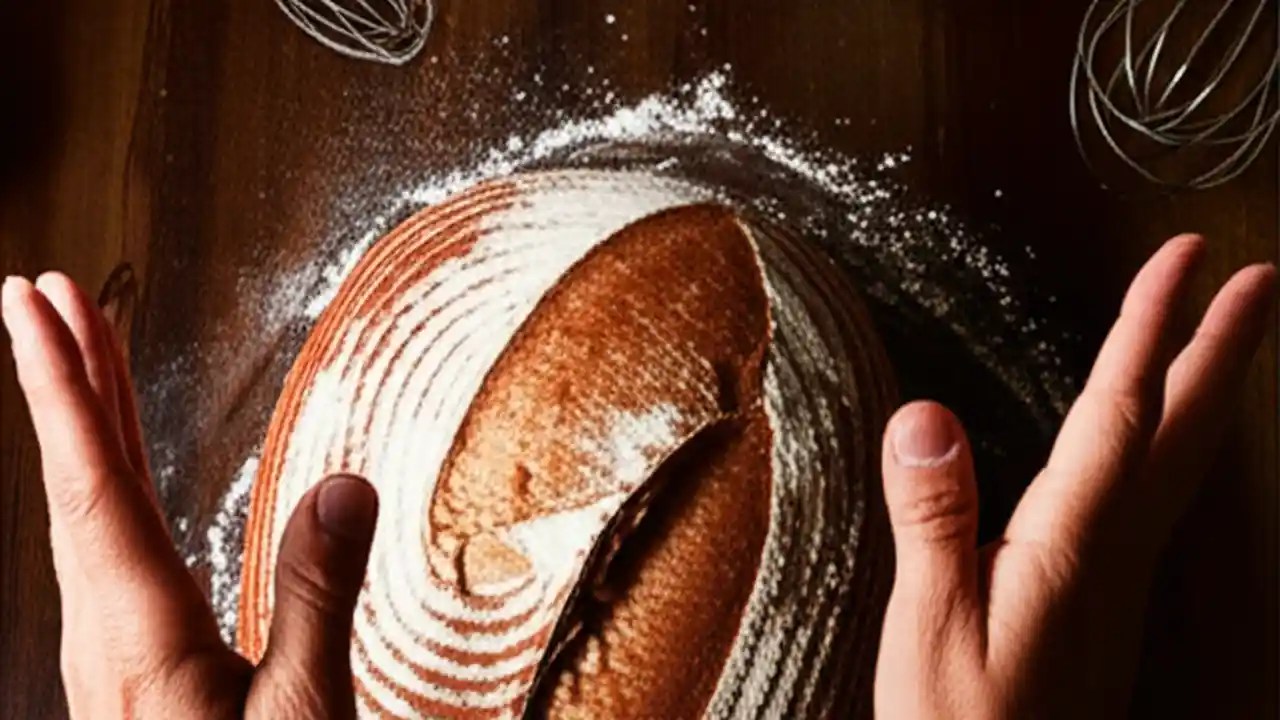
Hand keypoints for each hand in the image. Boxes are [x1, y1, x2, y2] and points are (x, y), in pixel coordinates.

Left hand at [2, 273, 379, 718]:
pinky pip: (108, 542)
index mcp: (139, 630)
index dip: (64, 389)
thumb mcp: (303, 711)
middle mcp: (107, 627)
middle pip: (76, 479)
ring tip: (82, 350)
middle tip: (46, 292)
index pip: (95, 485)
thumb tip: (344, 482)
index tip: (41, 307)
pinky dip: (106, 479)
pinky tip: (118, 472)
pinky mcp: (133, 658)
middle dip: (61, 379)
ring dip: (80, 420)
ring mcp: (113, 644)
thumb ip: (317, 595)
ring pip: (87, 508)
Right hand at [874, 235, 1276, 717]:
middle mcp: (1112, 554)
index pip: (1119, 415)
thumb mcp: (932, 625)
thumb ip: (935, 519)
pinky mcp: (1099, 601)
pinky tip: (1154, 447)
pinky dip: (1172, 444)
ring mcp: (1113, 580)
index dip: (1150, 330)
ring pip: (1178, 466)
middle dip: (1222, 349)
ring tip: (1219, 342)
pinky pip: (1152, 498)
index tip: (1182, 257)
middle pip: (1182, 434)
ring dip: (1205, 391)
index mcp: (1074, 547)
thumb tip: (926, 414)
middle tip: (1259, 278)